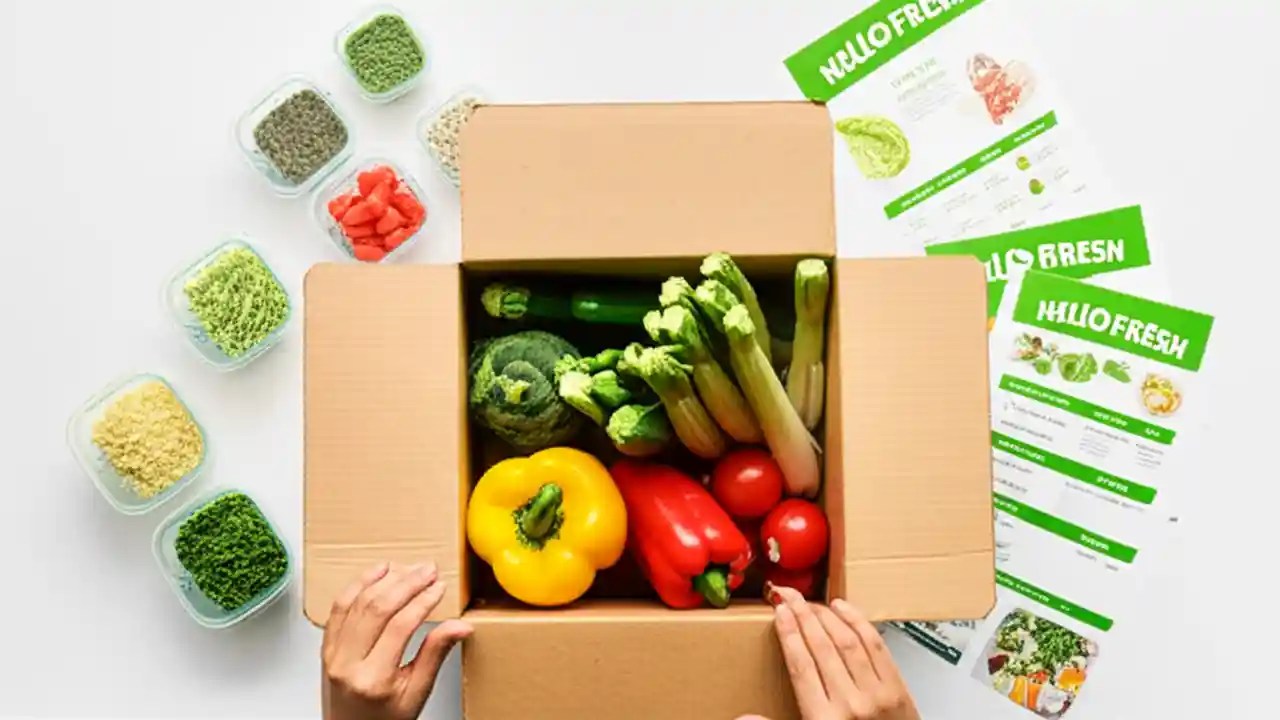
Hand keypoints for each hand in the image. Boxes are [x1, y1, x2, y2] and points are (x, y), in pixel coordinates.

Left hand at [322, 562, 472, 719]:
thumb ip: (435, 656)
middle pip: (377, 609)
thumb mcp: (417, 694)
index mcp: (374, 680)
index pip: (401, 626)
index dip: (423, 601)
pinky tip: (376, 573)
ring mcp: (332, 654)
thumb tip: (461, 626)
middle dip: (406, 583)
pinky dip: (357, 586)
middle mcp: (347, 664)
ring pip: (356, 603)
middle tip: (428, 570)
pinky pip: (338, 608)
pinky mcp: (325, 647)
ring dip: (383, 579)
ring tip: (407, 567)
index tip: (440, 587)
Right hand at [740, 587, 920, 719]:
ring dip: (826, 616)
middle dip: (802, 616)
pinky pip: (875, 645)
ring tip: (811, 602)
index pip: (800, 667)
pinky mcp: (897, 688)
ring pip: (846, 642)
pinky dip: (858, 622)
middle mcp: (849, 704)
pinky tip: (844, 609)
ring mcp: (876, 694)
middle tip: (789, 595)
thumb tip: (743, 716)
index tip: (779, 612)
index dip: (788, 634)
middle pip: (821, 648)